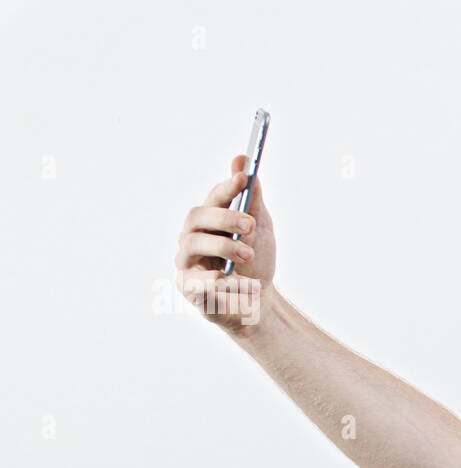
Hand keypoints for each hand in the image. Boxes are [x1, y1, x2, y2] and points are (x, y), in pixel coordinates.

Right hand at [174, 153, 277, 334]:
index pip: (213, 197)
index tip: (244, 177)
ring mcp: (187, 262)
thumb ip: (253, 200)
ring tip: (249, 254)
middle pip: (197, 217)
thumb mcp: (260, 230)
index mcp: (210, 220)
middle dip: (224, 217)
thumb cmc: (254, 262)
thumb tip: (242, 159)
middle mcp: (192, 236)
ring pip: (193, 244)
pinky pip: (200, 281)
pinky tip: (247, 283)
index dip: (227, 187)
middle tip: (251, 224)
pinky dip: (226, 281)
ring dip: (223, 246)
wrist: (257, 303)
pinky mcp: (188, 288)